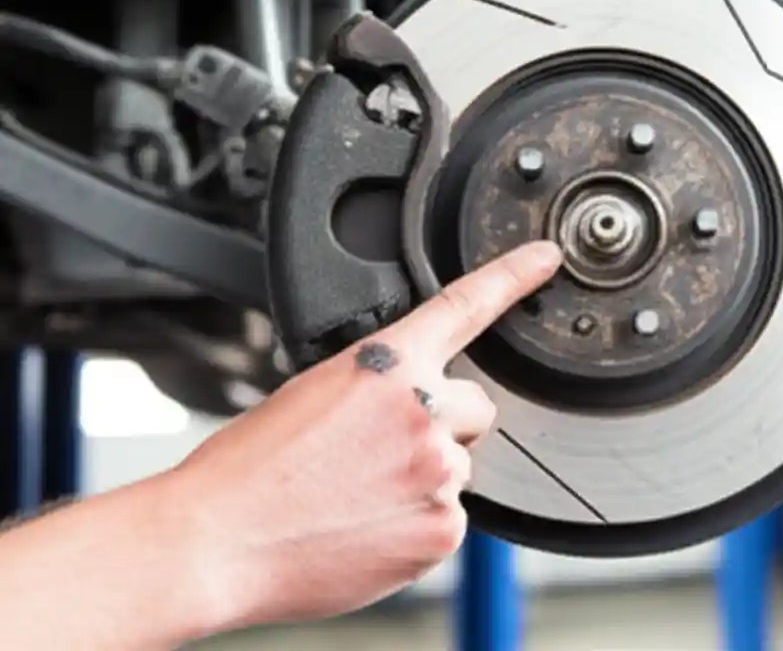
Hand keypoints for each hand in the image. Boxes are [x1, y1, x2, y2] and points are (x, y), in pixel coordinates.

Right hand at [172, 241, 561, 631]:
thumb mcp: (311, 393)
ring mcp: (438, 471)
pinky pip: (447, 520)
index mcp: (385, 363)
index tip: (545, 259)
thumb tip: (404, 408)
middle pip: (474, 407)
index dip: (513, 276)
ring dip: (423, 480)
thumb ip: (378, 389)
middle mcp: (422, 410)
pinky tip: (369, 528)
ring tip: (358, 497)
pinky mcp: (442, 529)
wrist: (218, 542)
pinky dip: (416, 527)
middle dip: (442, 425)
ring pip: (457, 468)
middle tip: (381, 454)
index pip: (465, 304)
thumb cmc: (249, 471)